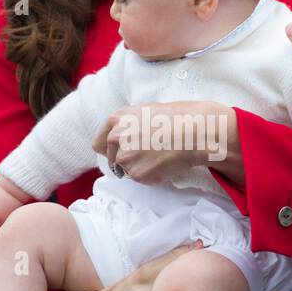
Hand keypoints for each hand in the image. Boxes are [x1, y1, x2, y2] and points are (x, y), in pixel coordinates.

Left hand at [92, 101, 234, 184]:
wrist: (192, 132)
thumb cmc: (176, 118)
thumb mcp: (145, 111)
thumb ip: (129, 125)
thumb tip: (124, 139)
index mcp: (116, 120)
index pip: (99, 144)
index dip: (110, 150)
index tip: (120, 153)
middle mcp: (115, 138)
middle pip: (112, 159)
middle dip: (127, 160)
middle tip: (148, 155)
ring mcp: (124, 157)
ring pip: (126, 170)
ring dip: (139, 168)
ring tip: (160, 157)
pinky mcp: (135, 174)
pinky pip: (140, 179)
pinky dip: (151, 175)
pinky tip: (165, 163)